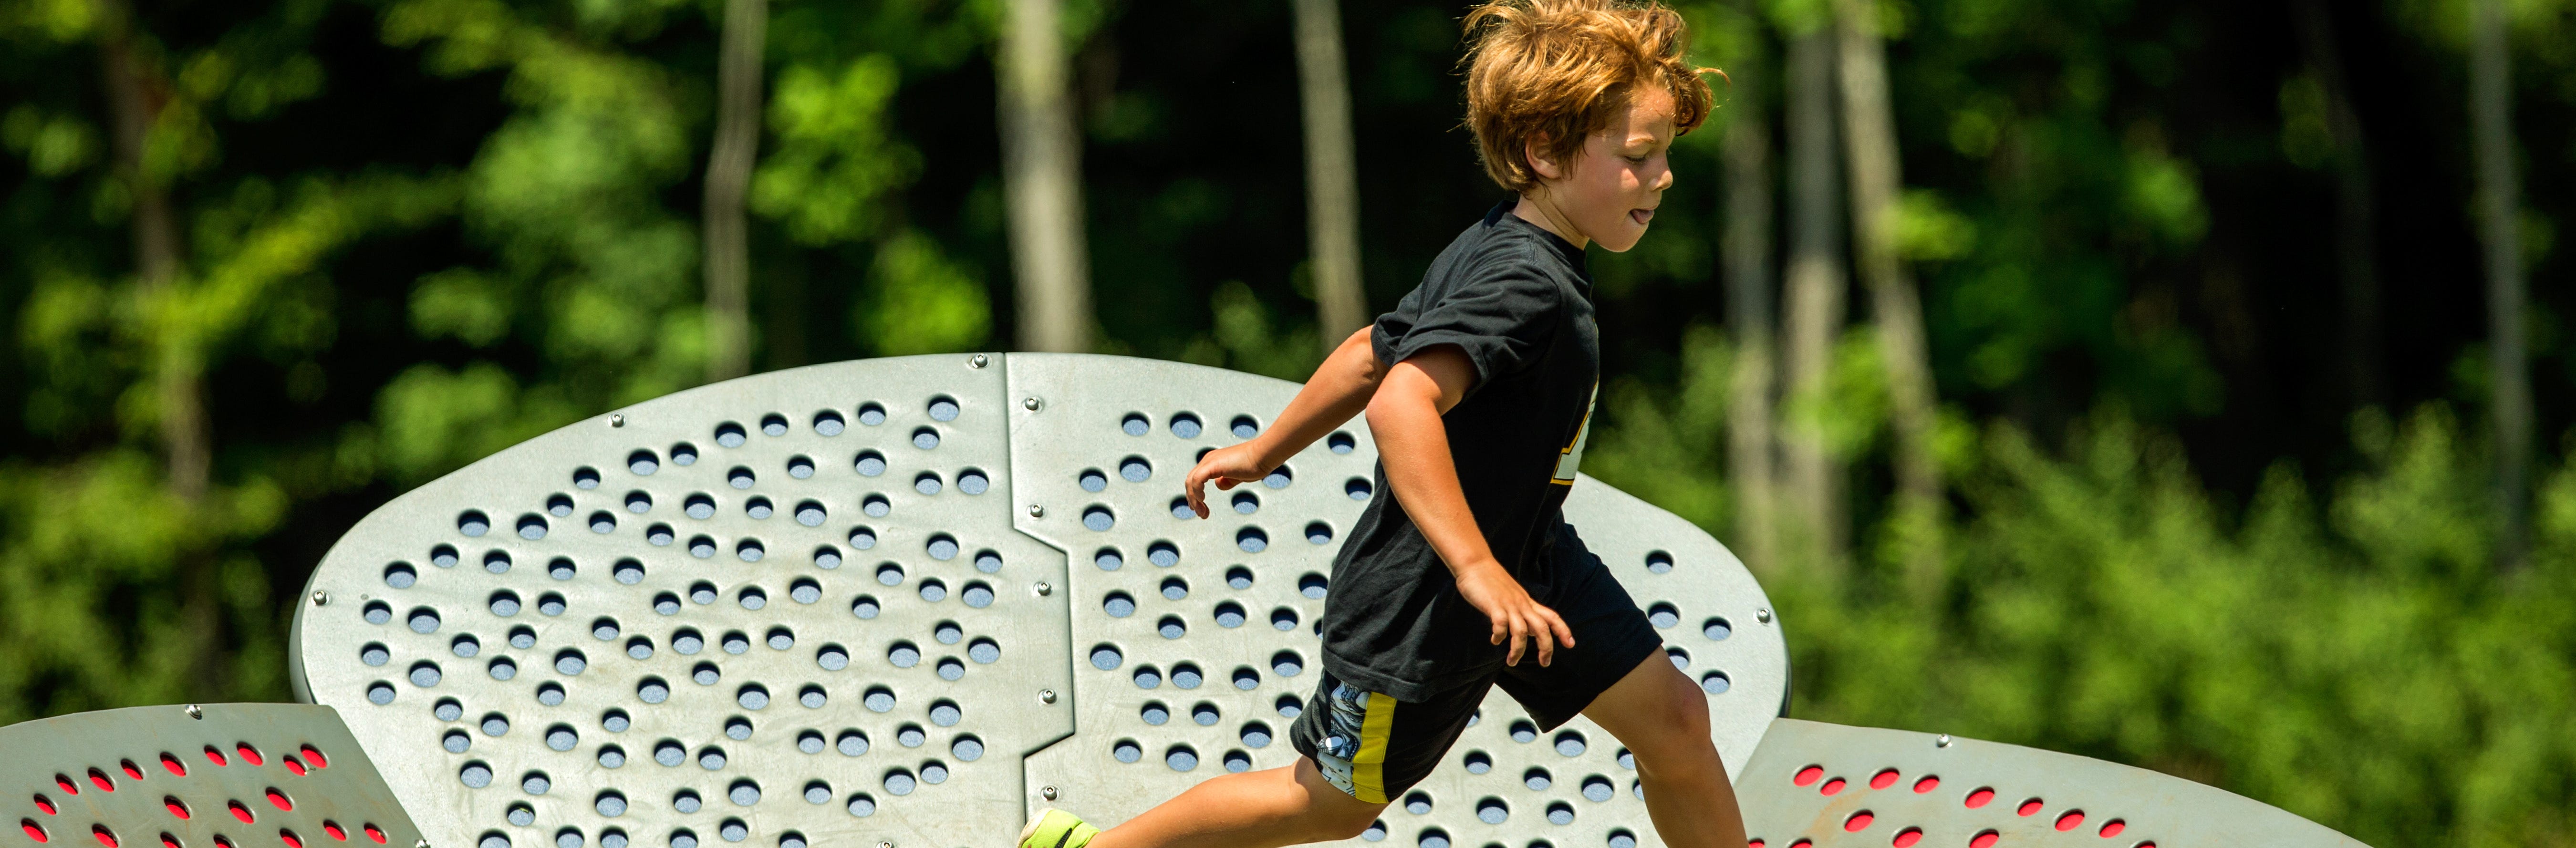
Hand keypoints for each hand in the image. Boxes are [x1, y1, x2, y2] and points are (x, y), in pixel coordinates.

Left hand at [1182, 443, 1269, 518]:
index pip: (1196, 479)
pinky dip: (1197, 491)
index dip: (1195, 494)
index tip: (1199, 508)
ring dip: (1194, 499)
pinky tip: (1202, 500)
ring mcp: (1209, 461)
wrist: (1263, 455)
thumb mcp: (1238, 476)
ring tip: (1202, 512)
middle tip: (1200, 514)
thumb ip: (1227, 480)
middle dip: (1193, 499)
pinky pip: (1197, 479)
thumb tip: (1219, 485)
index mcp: (1213, 461)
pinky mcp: (1213, 465)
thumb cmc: (1255, 464)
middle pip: (1190, 481)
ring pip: (1191, 481)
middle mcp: (1208, 459)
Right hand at [1452, 560, 1574, 665]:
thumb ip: (1522, 612)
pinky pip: (1500, 625)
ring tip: (1512, 661)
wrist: (1475, 563)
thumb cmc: (1492, 581)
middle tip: (1545, 663)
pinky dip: (1499, 636)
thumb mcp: (1513, 597)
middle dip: (1546, 647)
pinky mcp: (1493, 605)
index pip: (1552, 617)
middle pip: (1541, 628)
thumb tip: (1529, 632)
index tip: (1570, 644)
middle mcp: (1521, 604)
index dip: (1563, 630)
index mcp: (1527, 602)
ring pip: (1521, 632)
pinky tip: (1495, 640)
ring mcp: (1508, 605)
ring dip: (1517, 650)